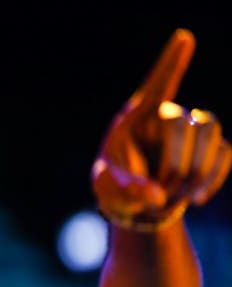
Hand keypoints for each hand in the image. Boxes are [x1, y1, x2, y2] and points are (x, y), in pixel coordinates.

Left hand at [92, 28, 230, 230]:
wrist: (136, 205)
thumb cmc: (114, 188)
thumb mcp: (110, 190)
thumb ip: (128, 190)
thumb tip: (156, 197)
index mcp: (135, 119)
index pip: (156, 86)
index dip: (171, 63)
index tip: (184, 38)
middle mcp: (165, 118)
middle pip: (183, 120)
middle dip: (176, 159)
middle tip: (163, 189)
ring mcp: (189, 131)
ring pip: (210, 129)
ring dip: (197, 167)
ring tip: (179, 195)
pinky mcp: (208, 149)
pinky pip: (225, 152)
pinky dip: (213, 177)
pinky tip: (197, 198)